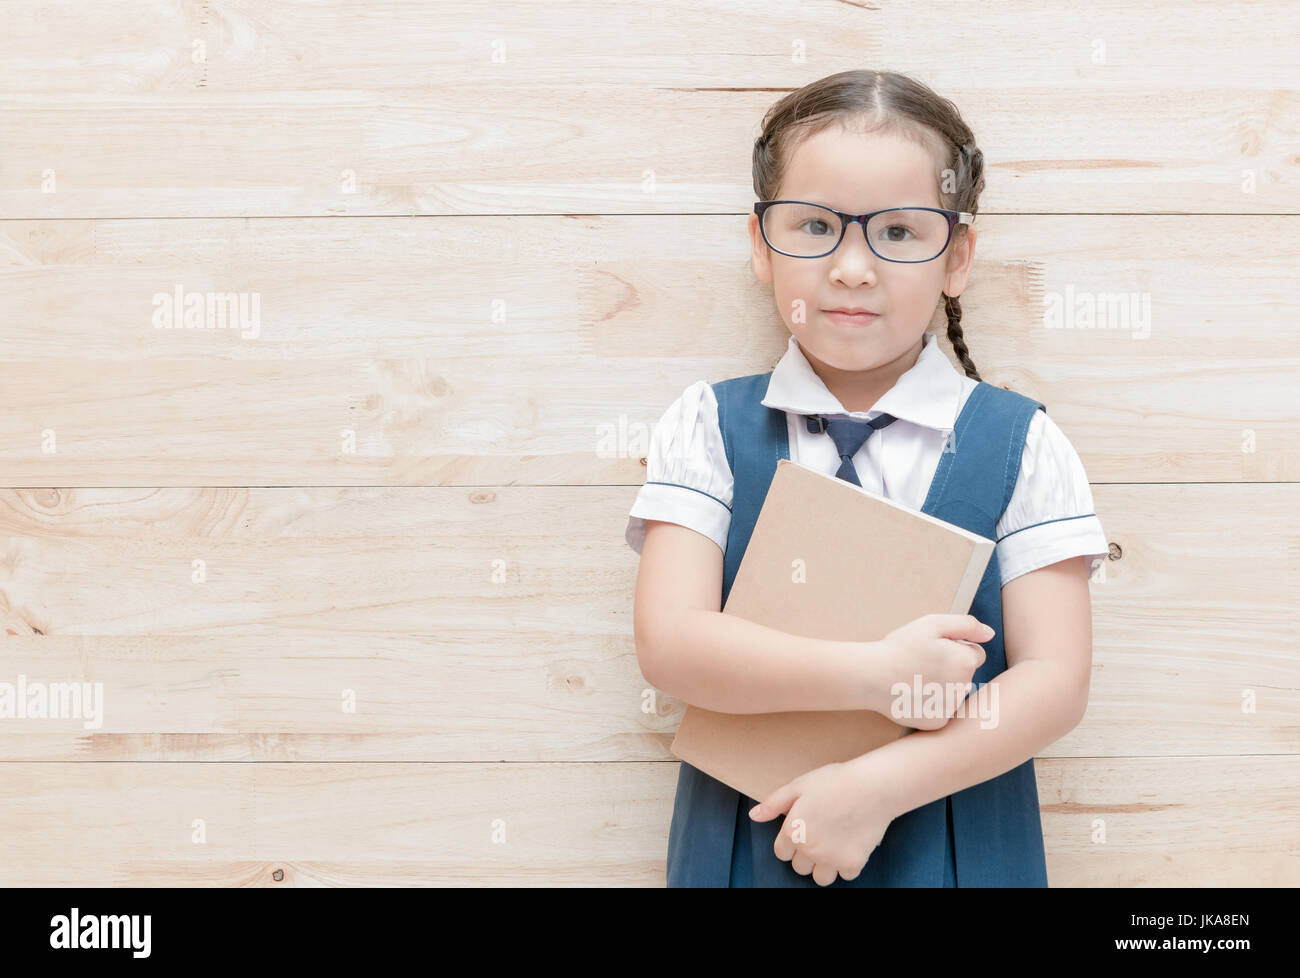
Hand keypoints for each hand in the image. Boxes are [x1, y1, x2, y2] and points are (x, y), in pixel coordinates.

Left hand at [748, 754, 898, 886]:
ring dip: (824, 866)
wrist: (872, 786)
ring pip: (820, 878)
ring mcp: (832, 859)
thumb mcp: (798, 785)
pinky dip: (847, 865)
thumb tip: (754, 816)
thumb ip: (773, 803)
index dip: (790, 842)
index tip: (802, 831)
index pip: (782, 852)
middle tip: (819, 836)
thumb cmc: (835, 781)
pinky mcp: (853, 863)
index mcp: (793, 831)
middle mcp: (810, 849)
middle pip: (799, 867)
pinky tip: (849, 846)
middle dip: (806, 855)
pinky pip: (845, 875)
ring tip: (832, 846)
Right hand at [872, 613, 992, 728]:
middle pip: (967, 675)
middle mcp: (964, 688)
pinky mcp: (938, 722)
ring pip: (955, 693)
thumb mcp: (931, 624)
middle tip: (922, 664)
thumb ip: (966, 625)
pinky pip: (943, 711)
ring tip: (916, 679)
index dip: (955, 648)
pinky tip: (914, 695)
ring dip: (943, 686)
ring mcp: (951, 708)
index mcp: (965, 662)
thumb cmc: (900, 647)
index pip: (976, 654)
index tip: (934, 649)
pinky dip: (932, 704)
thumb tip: (990, 634)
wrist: (870, 676)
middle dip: (951, 668)